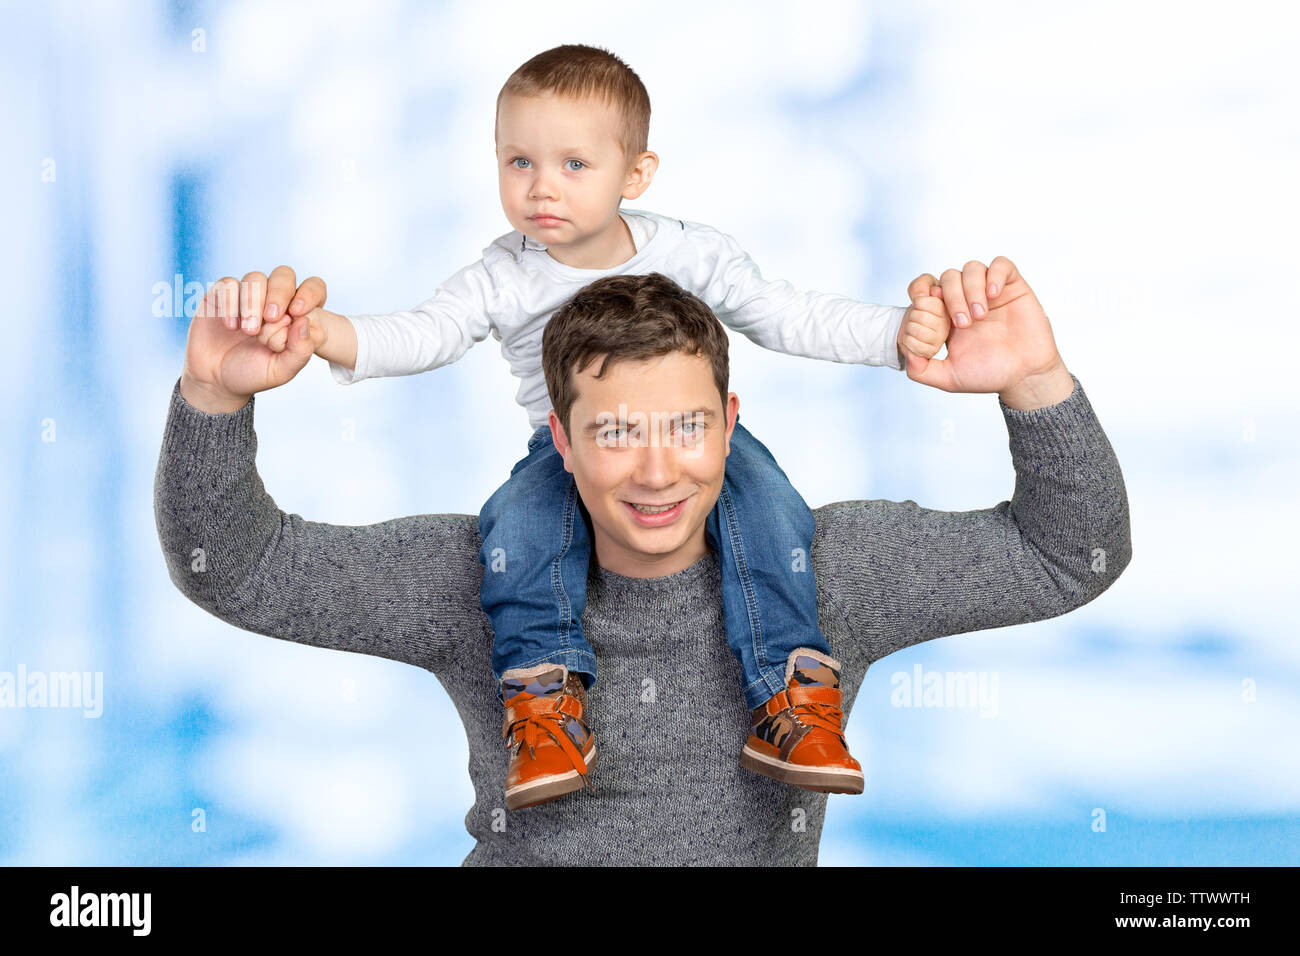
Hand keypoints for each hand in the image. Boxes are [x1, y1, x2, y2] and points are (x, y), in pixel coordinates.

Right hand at [179, 266, 328, 412]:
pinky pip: (228, 284)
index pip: (313, 288)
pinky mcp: (222, 295)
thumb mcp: (282, 370)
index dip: (310, 293)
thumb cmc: (253, 373)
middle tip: (271, 318)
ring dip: (253, 302)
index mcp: (296, 314)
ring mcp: (247, 295)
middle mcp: (273, 299)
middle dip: (279, 293)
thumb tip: (305, 321)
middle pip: (284, 275)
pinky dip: (230, 303)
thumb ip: (300, 350)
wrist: (215, 380)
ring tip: (249, 330)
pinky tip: (231, 326)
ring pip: (255, 278)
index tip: (298, 311)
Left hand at [903, 257, 1073, 409]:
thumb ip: (922, 370)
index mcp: (946, 315)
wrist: (1024, 376)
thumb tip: (906, 352)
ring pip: (971, 268)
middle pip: (948, 276)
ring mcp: (988, 291)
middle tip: (964, 324)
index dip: (920, 288)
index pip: (925, 288)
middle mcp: (966, 299)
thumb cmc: (988, 375)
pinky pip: (1000, 264)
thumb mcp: (948, 377)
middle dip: (952, 296)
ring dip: (971, 289)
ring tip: (980, 316)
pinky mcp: (1012, 286)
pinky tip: (994, 296)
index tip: (922, 302)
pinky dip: (994, 275)